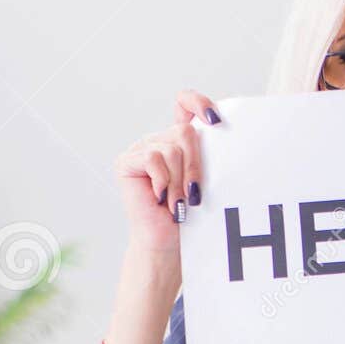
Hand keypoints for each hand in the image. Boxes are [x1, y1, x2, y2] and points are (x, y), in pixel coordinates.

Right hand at [114, 89, 221, 258]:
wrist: (169, 240)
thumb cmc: (192, 212)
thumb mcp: (208, 177)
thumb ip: (209, 153)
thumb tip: (218, 129)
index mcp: (181, 139)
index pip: (185, 103)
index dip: (199, 103)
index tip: (215, 120)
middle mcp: (160, 139)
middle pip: (185, 131)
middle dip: (195, 166)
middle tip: (195, 195)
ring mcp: (142, 148)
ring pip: (172, 148)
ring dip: (180, 181)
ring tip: (178, 203)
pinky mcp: (126, 161)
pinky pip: (153, 158)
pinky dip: (164, 181)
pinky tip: (162, 198)